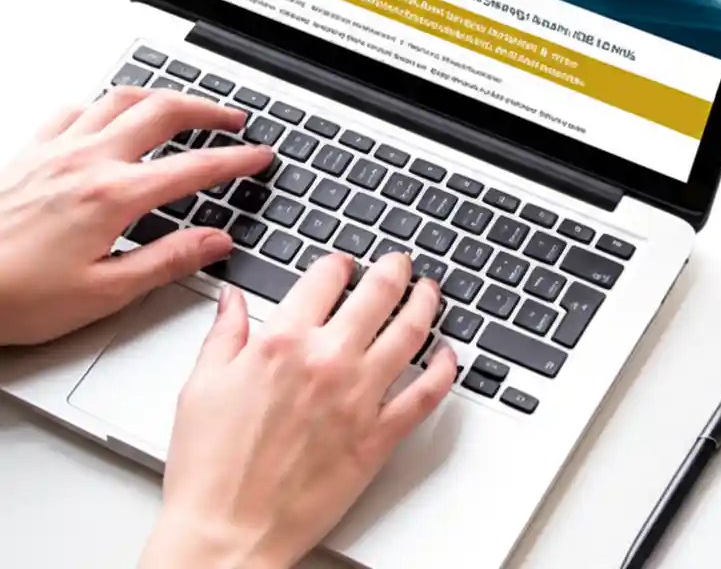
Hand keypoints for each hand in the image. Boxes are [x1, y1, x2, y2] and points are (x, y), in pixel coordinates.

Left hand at [0, 87, 272, 346]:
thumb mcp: (106, 293)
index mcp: (113, 197)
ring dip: (162, 97)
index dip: (237, 160)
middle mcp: (86, 162)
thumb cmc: (14, 296)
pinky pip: (74, 110)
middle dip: (208, 110)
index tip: (260, 156)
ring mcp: (55, 151)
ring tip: (186, 105)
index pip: (195, 167)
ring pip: (120, 99)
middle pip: (162, 112)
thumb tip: (215, 242)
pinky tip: (111, 116)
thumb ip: (168, 260)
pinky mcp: (29, 152)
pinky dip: (105, 105)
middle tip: (235, 120)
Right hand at [140, 252, 456, 567]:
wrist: (229, 531)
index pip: (324, 278)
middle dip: (394, 270)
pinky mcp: (380, 435)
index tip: (345, 263)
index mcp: (281, 342)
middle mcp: (327, 361)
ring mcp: (359, 396)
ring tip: (430, 291)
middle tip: (401, 262)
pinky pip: (426, 393)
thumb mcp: (200, 386)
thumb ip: (224, 335)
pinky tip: (447, 355)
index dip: (339, 263)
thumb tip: (233, 301)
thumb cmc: (210, 468)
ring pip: (411, 332)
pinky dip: (443, 369)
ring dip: (426, 303)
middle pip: (378, 294)